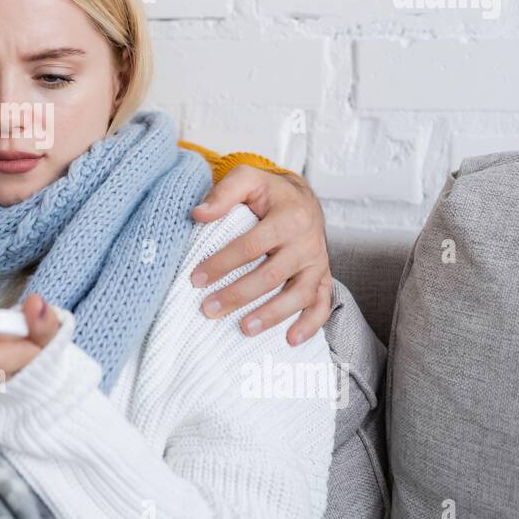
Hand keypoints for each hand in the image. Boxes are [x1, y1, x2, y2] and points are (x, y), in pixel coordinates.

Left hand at [189, 165, 331, 345]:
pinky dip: (310, 325)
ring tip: (244, 329)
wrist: (302, 198)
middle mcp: (307, 242)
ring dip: (271, 315)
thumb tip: (198, 214)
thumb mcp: (247, 179)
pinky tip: (290, 340)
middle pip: (271, 275)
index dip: (222, 263)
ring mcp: (317, 262)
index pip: (251, 245)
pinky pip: (321, 304)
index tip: (196, 279)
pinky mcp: (323, 277)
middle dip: (238, 295)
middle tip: (208, 309)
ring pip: (298, 294)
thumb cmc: (269, 192)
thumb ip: (223, 193)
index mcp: (289, 217)